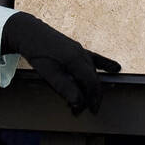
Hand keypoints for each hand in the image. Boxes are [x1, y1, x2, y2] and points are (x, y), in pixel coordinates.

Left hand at [1, 12, 120, 114]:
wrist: (29, 32)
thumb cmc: (37, 53)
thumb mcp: (49, 74)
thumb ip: (65, 88)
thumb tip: (79, 103)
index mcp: (75, 60)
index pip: (91, 83)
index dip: (93, 99)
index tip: (91, 111)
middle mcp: (81, 54)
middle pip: (93, 79)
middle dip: (92, 96)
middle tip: (88, 109)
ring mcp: (80, 50)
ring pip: (92, 71)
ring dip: (91, 86)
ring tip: (86, 98)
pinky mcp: (77, 48)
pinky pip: (95, 58)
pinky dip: (105, 65)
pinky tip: (115, 69)